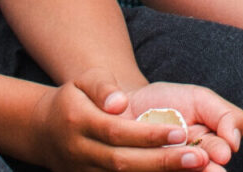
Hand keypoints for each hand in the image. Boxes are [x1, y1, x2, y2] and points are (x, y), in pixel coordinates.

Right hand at [27, 69, 232, 171]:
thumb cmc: (73, 99)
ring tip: (194, 170)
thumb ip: (102, 86)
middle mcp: (80, 151)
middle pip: (123, 161)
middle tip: (198, 158)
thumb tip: (119, 103)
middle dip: (161, 162)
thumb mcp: (83, 80)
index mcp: (78, 121)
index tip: (181, 131)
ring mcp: (85, 171)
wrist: (44, 131)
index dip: (148, 135)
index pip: (116, 131)